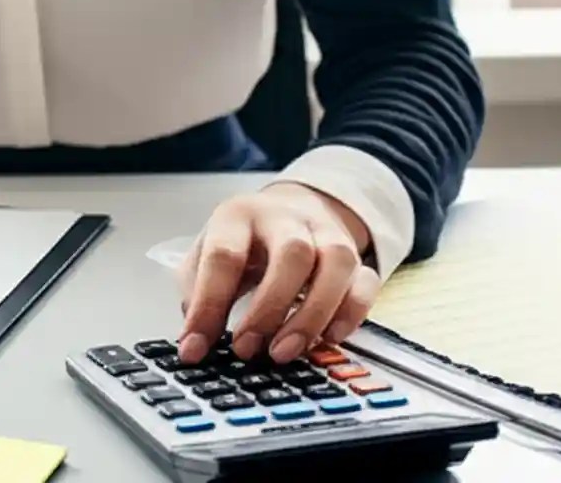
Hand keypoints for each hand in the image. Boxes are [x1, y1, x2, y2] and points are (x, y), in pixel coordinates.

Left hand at [177, 182, 380, 363]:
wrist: (288, 208)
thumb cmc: (242, 240)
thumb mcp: (205, 254)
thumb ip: (197, 294)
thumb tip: (194, 342)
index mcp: (238, 215)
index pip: (224, 257)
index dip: (208, 306)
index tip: (195, 347)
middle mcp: (286, 218)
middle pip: (292, 254)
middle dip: (270, 309)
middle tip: (249, 350)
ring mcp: (326, 233)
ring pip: (336, 263)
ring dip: (312, 315)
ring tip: (286, 352)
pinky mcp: (355, 254)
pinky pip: (366, 280)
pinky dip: (351, 313)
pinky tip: (329, 339)